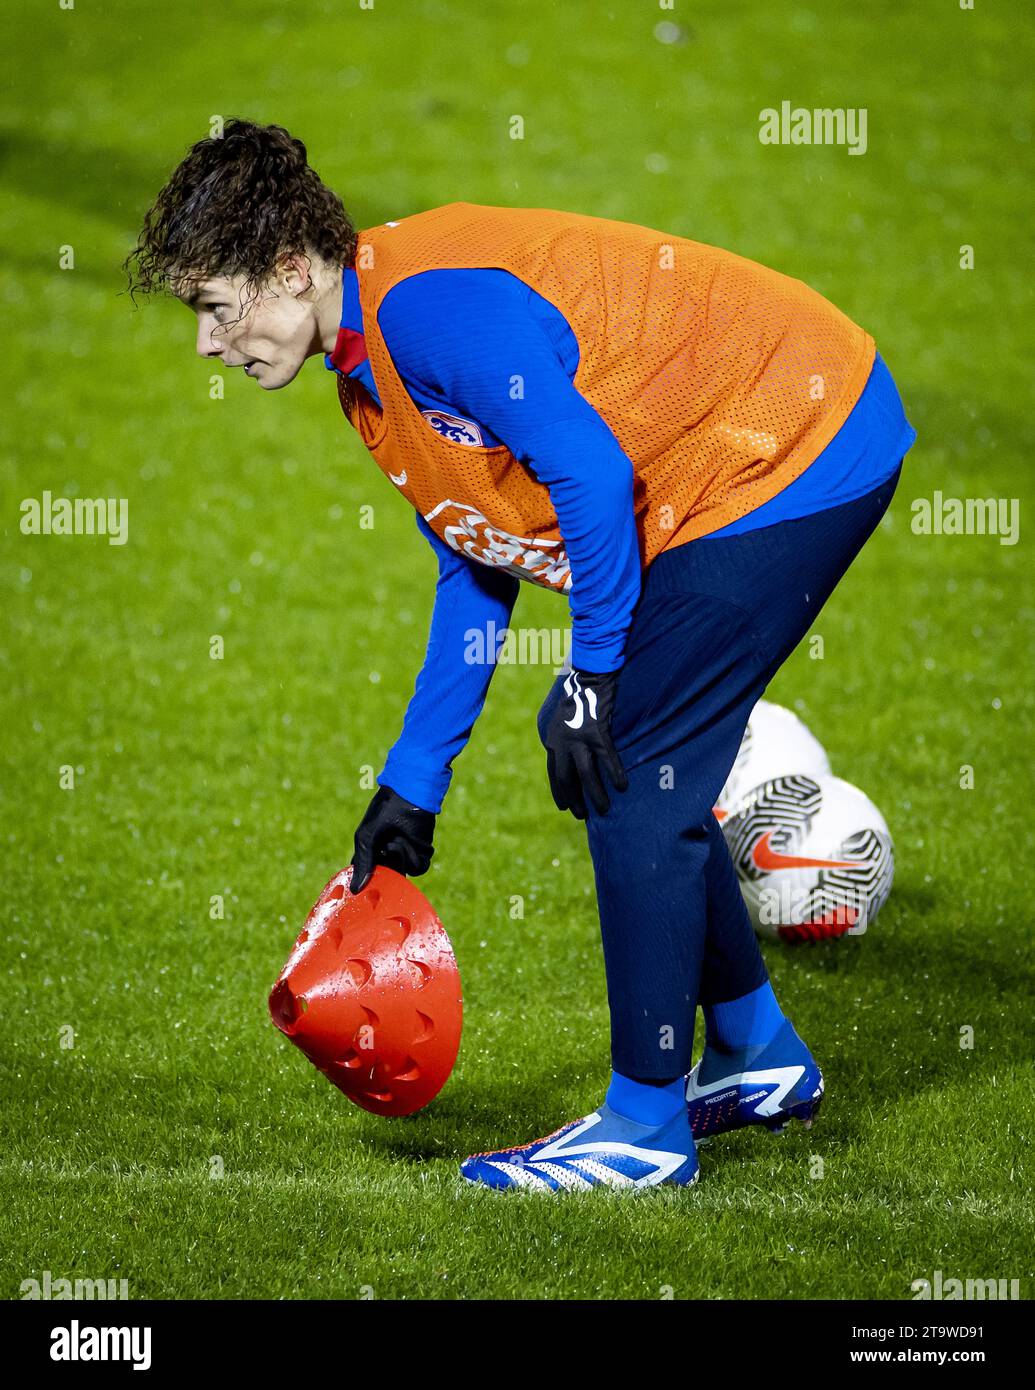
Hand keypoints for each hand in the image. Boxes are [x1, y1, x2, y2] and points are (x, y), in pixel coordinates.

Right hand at [349, 784, 435, 892]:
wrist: (409, 795)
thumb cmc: (383, 812)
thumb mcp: (367, 837)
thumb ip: (363, 863)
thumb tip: (356, 891)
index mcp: (371, 854)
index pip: (366, 878)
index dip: (367, 884)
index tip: (364, 889)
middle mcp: (388, 858)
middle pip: (387, 880)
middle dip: (385, 872)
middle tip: (382, 856)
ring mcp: (405, 857)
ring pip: (402, 874)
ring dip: (398, 858)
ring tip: (393, 840)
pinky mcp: (421, 853)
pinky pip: (418, 868)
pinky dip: (411, 856)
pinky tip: (405, 841)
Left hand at [542, 668, 627, 818]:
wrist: (588, 674)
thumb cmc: (578, 695)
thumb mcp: (562, 719)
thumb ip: (564, 738)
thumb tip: (571, 756)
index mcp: (552, 739)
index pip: (554, 773)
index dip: (559, 792)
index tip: (565, 807)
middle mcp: (561, 742)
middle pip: (567, 778)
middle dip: (575, 799)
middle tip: (583, 816)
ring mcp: (578, 737)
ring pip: (585, 774)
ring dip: (595, 794)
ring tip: (604, 810)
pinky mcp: (596, 732)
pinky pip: (606, 758)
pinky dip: (614, 773)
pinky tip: (622, 786)